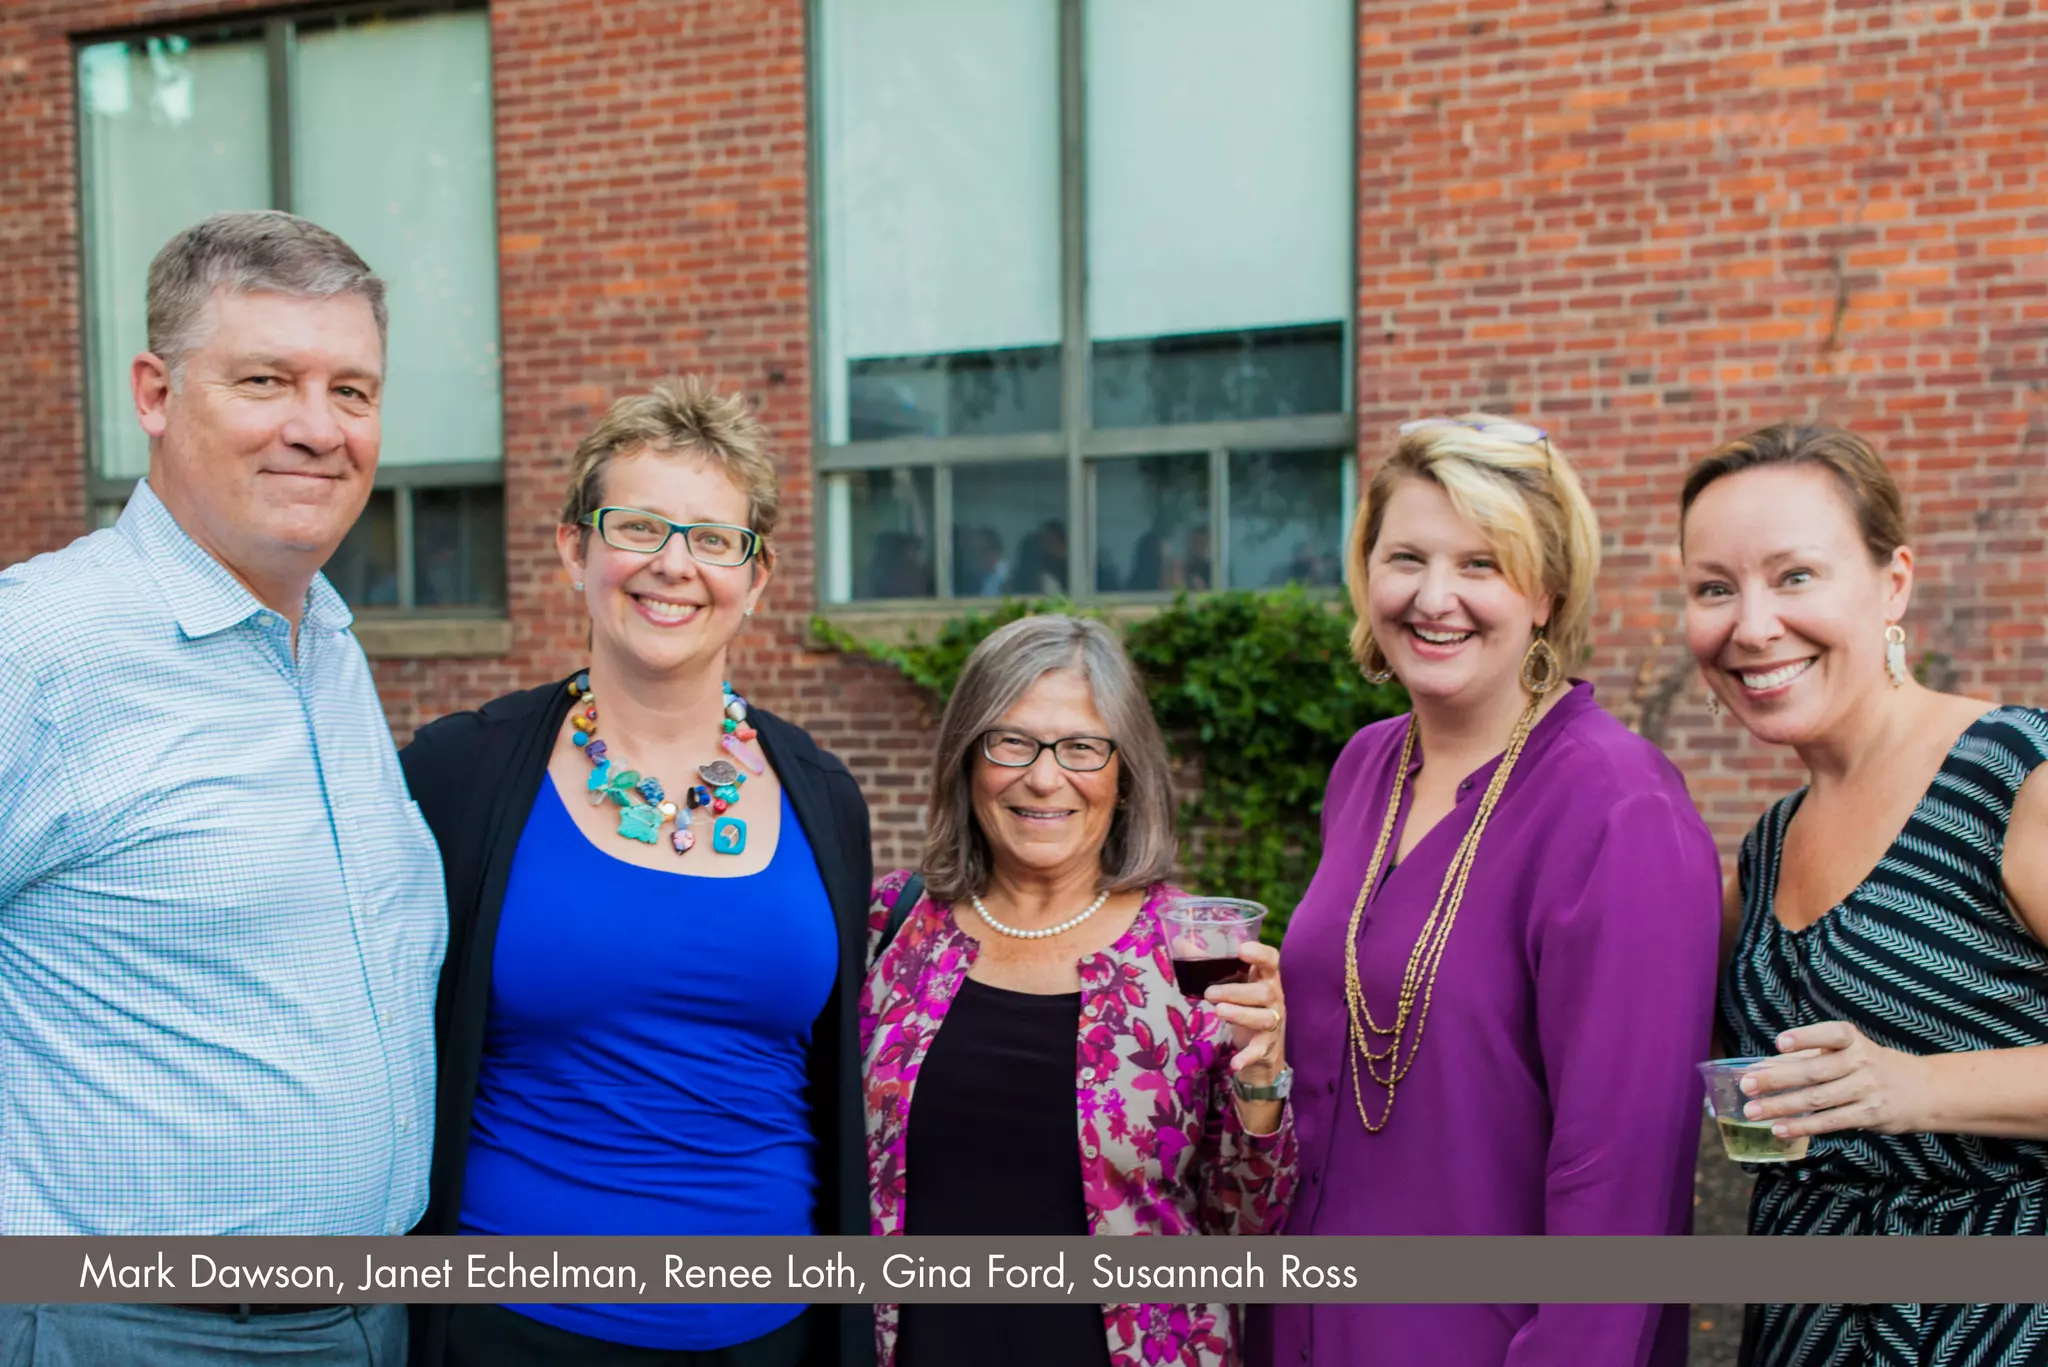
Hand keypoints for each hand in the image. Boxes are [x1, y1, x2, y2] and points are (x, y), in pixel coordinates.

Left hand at [1204, 941, 1285, 1087]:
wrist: (1264, 1048)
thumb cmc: (1245, 1005)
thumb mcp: (1231, 983)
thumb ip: (1208, 964)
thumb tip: (1178, 942)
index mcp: (1266, 978)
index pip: (1272, 961)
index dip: (1260, 953)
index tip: (1241, 949)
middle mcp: (1274, 998)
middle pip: (1264, 992)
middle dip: (1236, 991)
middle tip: (1209, 992)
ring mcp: (1273, 1022)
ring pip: (1264, 1018)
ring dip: (1241, 1015)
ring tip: (1218, 1011)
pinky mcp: (1267, 1046)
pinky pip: (1259, 1051)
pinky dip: (1247, 1057)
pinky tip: (1234, 1063)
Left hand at [1740, 1022, 1932, 1137]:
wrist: (1928, 1090)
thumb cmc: (1874, 1066)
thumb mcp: (1851, 1052)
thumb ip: (1811, 1056)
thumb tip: (1763, 1066)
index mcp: (1853, 1041)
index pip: (1831, 1035)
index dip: (1806, 1038)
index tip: (1780, 1043)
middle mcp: (1861, 1063)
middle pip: (1814, 1071)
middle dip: (1776, 1079)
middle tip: (1745, 1085)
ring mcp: (1866, 1090)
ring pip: (1817, 1099)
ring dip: (1782, 1106)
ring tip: (1753, 1112)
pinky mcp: (1869, 1115)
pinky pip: (1830, 1122)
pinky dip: (1803, 1127)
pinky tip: (1780, 1129)